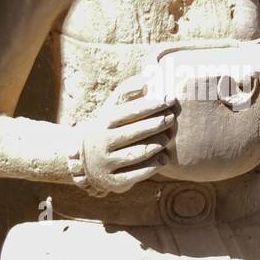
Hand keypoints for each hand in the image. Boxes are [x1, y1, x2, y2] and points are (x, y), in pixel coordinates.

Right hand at [79, 74, 176, 194]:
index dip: (150, 105)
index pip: (128, 111)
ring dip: (155, 145)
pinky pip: (135, 175)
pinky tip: (164, 158)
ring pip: (135, 154)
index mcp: (103, 122)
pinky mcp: (114, 182)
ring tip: (168, 138)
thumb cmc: (109, 128)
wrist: (87, 160)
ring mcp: (107, 163)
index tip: (169, 98)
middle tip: (172, 118)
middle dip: (155, 124)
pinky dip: (152, 166)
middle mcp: (102, 142)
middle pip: (132, 133)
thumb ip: (129, 91)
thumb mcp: (113, 108)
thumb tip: (148, 78)